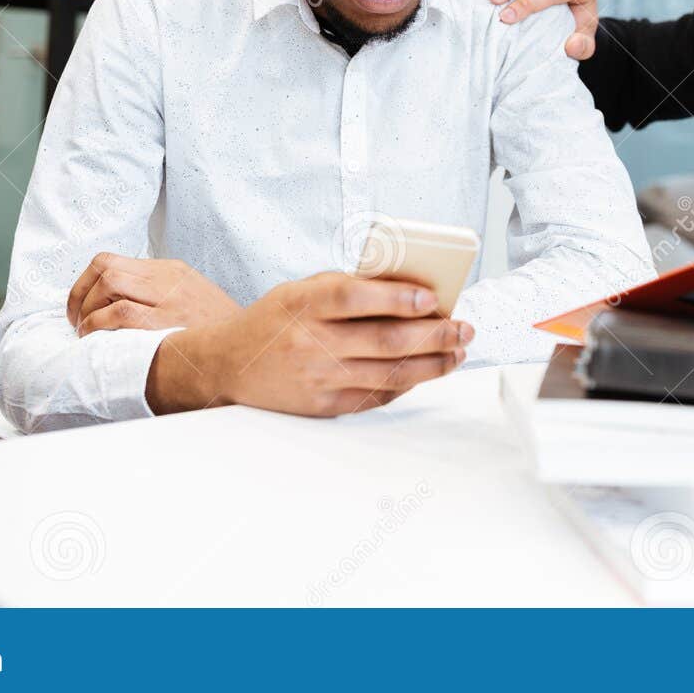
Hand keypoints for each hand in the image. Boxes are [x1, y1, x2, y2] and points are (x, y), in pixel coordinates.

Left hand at [67, 253, 240, 335]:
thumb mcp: (191, 301)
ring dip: (87, 310)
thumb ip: (157, 298)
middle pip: (105, 267)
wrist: (251, 350)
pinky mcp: (167, 321)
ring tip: (87, 332)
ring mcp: (170, 298)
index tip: (82, 307)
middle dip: (79, 295)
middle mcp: (169, 279)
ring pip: (109, 283)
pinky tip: (98, 339)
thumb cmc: (216, 334)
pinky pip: (120, 312)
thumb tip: (113, 308)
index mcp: (171, 272)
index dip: (86, 284)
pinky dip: (98, 324)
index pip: (113, 262)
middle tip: (77, 321)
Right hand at [146, 272, 474, 417]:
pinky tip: (427, 371)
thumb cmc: (274, 319)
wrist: (229, 366)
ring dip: (432, 364)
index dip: (395, 297)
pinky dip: (407, 383)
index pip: (354, 297)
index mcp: (302, 303)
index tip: (431, 298)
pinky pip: (377, 396)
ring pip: (389, 373)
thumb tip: (407, 289)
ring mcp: (318, 378)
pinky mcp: (324, 405)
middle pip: (384, 340)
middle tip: (464, 328)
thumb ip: (345, 287)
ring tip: (458, 352)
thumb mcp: (299, 290)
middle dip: (434, 335)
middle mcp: (310, 342)